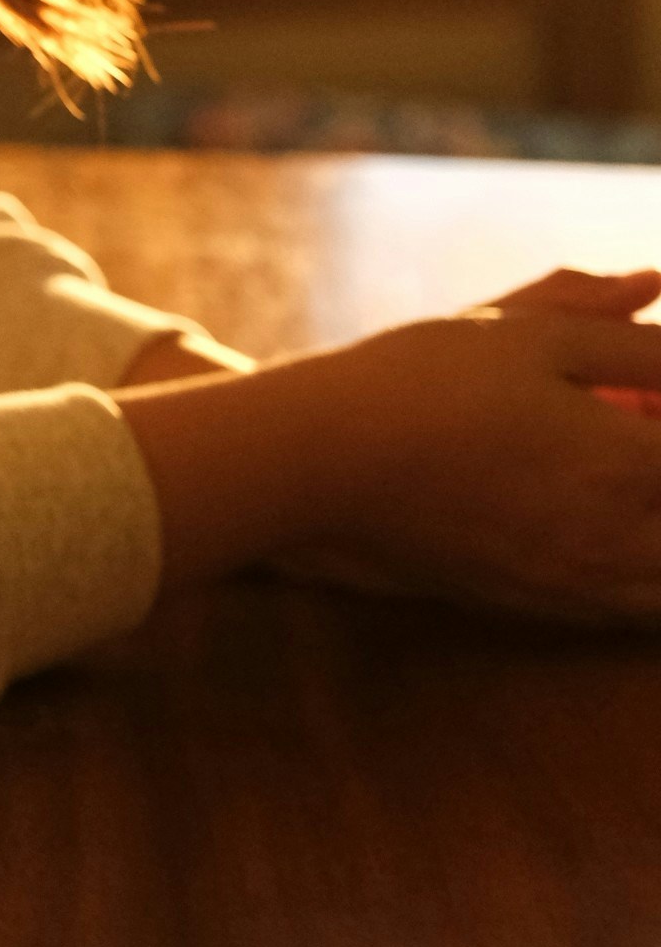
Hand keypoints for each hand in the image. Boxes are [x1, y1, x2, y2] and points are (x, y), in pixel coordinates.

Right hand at [115, 270, 660, 623]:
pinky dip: (640, 569)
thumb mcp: (534, 336)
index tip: (649, 385)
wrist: (320, 466)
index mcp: (632, 466)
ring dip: (655, 522)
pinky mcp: (539, 610)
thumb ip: (631, 337)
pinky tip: (606, 519)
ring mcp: (579, 587)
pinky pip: (630, 606)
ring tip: (623, 474)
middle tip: (633, 418)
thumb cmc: (425, 383)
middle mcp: (621, 543)